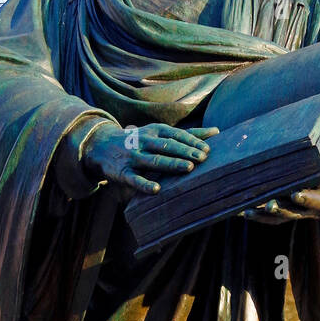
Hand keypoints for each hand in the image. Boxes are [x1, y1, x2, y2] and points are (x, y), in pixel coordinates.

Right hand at [82, 121, 218, 195]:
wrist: (102, 145)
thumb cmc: (140, 140)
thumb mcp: (160, 133)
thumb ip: (187, 134)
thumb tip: (217, 131)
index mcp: (156, 131)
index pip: (176, 135)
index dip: (191, 141)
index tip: (207, 150)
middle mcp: (144, 141)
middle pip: (167, 146)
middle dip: (185, 151)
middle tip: (202, 159)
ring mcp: (133, 156)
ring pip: (153, 160)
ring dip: (170, 164)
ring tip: (187, 169)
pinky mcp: (122, 171)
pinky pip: (134, 179)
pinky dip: (145, 184)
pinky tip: (157, 190)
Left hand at [253, 149, 319, 221]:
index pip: (317, 202)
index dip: (307, 200)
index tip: (297, 195)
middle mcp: (312, 210)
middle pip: (294, 213)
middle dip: (282, 209)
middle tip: (270, 204)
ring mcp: (299, 212)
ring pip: (279, 218)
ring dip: (263, 215)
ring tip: (246, 211)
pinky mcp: (290, 211)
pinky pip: (272, 217)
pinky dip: (258, 215)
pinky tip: (242, 210)